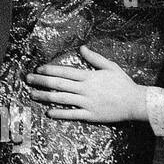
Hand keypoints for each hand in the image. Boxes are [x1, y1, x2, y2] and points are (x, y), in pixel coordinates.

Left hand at [26, 45, 143, 122]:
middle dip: (41, 81)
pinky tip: (49, 112)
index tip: (38, 69)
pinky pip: (72, 114)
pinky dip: (60, 113)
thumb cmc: (124, 84)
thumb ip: (95, 58)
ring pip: (61, 99)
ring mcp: (87, 102)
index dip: (50, 70)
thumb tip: (82, 47)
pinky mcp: (90, 115)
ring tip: (32, 94)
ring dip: (45, 96)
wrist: (136, 103)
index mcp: (89, 76)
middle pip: (59, 84)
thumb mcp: (111, 67)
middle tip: (27, 79)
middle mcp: (85, 89)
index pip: (65, 72)